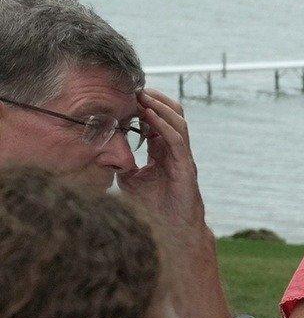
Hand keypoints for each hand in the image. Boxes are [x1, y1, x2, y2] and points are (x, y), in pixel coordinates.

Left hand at [118, 90, 205, 229]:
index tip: (128, 94)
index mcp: (164, 151)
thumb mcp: (129, 179)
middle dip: (156, 100)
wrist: (170, 228)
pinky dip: (165, 126)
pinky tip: (150, 116)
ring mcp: (183, 157)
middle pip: (173, 115)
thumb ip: (121, 162)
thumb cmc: (153, 206)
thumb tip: (103, 150)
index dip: (146, 106)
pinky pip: (178, 140)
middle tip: (136, 89)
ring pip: (179, 123)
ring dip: (161, 107)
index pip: (158, 121)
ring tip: (143, 97)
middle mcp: (176, 150)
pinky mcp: (186, 167)